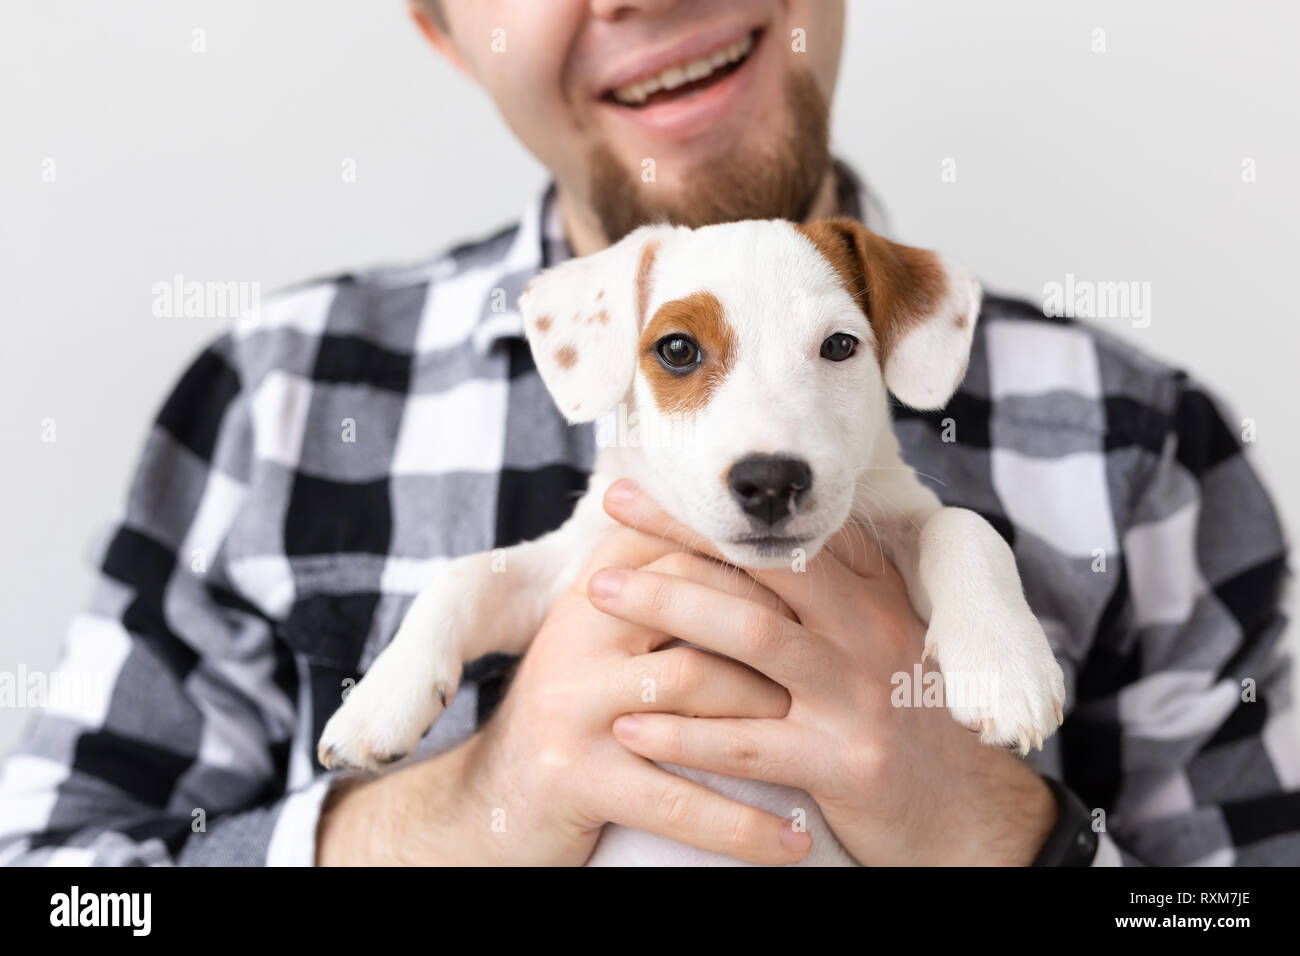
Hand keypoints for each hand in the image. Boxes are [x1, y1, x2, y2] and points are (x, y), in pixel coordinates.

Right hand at [318, 517, 810, 865]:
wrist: (491, 805)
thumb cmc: (578, 716)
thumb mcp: (609, 643)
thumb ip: (666, 593)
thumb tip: (765, 552)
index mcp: (593, 591)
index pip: (687, 549)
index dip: (758, 562)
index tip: (831, 584)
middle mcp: (578, 632)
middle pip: (694, 601)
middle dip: (775, 628)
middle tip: (848, 658)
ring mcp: (573, 702)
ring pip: (695, 684)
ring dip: (770, 717)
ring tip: (826, 741)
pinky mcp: (575, 775)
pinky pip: (675, 796)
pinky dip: (741, 823)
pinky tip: (791, 842)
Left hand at [593, 479, 1057, 865]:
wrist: (959, 817)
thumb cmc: (893, 717)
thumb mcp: (875, 640)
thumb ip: (824, 592)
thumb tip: (741, 537)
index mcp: (876, 593)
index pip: (790, 530)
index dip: (714, 504)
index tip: (646, 482)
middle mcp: (874, 631)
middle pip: (766, 564)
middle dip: (683, 532)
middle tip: (610, 512)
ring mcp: (862, 696)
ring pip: (752, 634)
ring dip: (667, 606)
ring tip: (599, 595)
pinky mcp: (848, 765)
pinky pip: (748, 744)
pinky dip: (682, 734)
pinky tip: (628, 726)